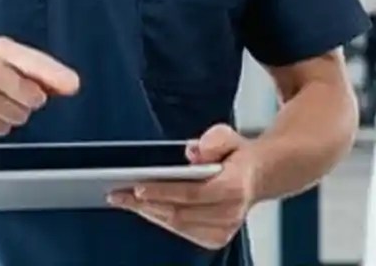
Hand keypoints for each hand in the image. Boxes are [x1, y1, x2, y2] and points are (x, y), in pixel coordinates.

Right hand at [0, 36, 79, 136]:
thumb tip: (68, 86)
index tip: (73, 85)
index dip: (55, 75)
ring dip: (14, 112)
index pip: (33, 62)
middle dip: (29, 99)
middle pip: (33, 98)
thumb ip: (34, 68)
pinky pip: (1, 129)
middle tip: (11, 89)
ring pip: (19, 117)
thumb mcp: (1, 54)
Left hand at [108, 125, 258, 250]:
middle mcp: (230, 213)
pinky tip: (141, 207)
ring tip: (122, 200)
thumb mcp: (228, 136)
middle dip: (145, 204)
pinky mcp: (216, 238)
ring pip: (177, 224)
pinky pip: (181, 229)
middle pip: (179, 212)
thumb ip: (214, 139)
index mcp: (233, 187)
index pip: (191, 193)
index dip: (162, 192)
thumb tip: (193, 152)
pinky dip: (159, 218)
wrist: (258, 177)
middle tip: (117, 194)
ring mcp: (224, 229)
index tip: (137, 187)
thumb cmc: (236, 156)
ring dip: (147, 212)